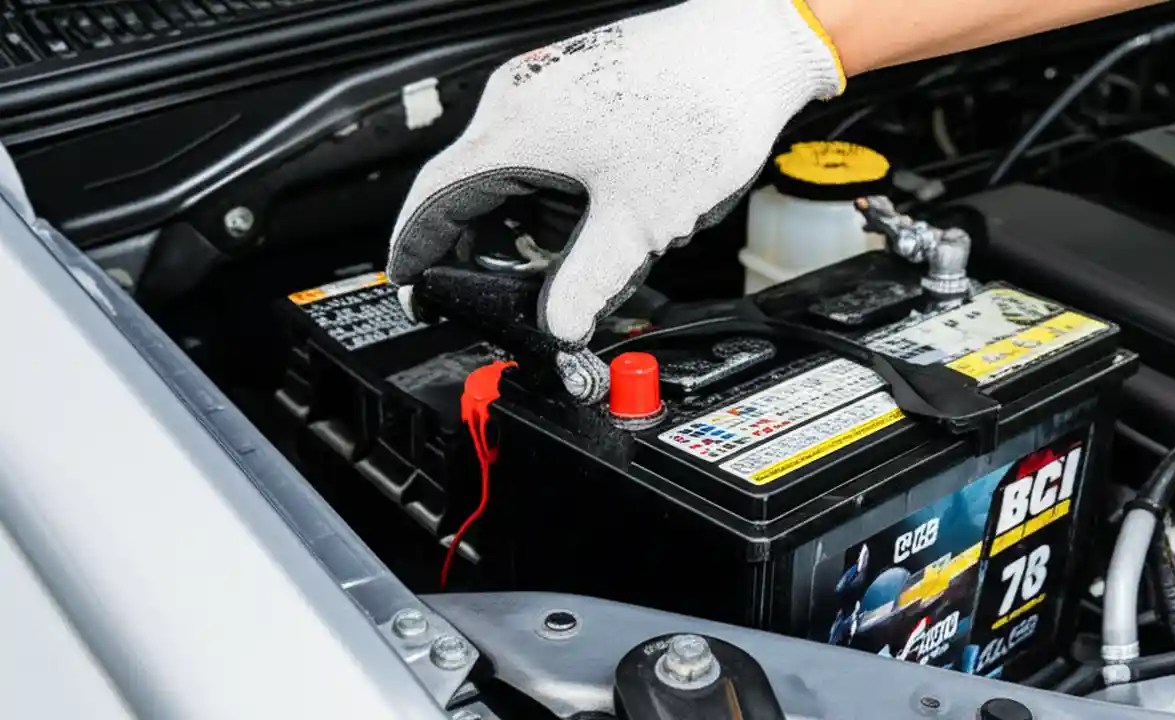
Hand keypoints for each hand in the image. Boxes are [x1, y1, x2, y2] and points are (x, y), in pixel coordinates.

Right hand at [387, 0, 842, 347]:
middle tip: (501, 293)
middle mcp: (518, 100)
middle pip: (469, 186)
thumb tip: (560, 324)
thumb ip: (589, 284)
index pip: (433, 199)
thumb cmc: (701, 109)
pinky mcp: (577, 86)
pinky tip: (593, 211)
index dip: (415, 252)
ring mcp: (547, 86)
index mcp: (514, 131)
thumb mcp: (638, 223)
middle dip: (480, 247)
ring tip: (569, 255)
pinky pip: (541, 146)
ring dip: (524, 219)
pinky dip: (551, 189)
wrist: (754, 46)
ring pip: (510, 168)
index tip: (413, 288)